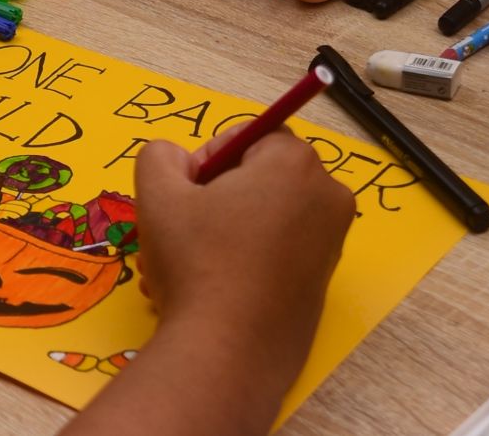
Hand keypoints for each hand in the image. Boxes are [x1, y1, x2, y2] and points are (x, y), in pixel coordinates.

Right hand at [63, 127, 353, 435]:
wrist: (226, 352)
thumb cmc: (196, 264)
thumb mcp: (157, 194)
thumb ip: (159, 155)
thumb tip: (175, 160)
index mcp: (295, 163)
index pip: (246, 136)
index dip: (207, 161)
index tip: (187, 195)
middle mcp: (327, 196)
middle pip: (260, 176)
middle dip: (217, 196)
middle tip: (186, 229)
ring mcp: (331, 242)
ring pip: (266, 215)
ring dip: (226, 229)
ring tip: (192, 262)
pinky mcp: (323, 281)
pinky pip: (280, 249)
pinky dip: (248, 257)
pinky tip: (214, 284)